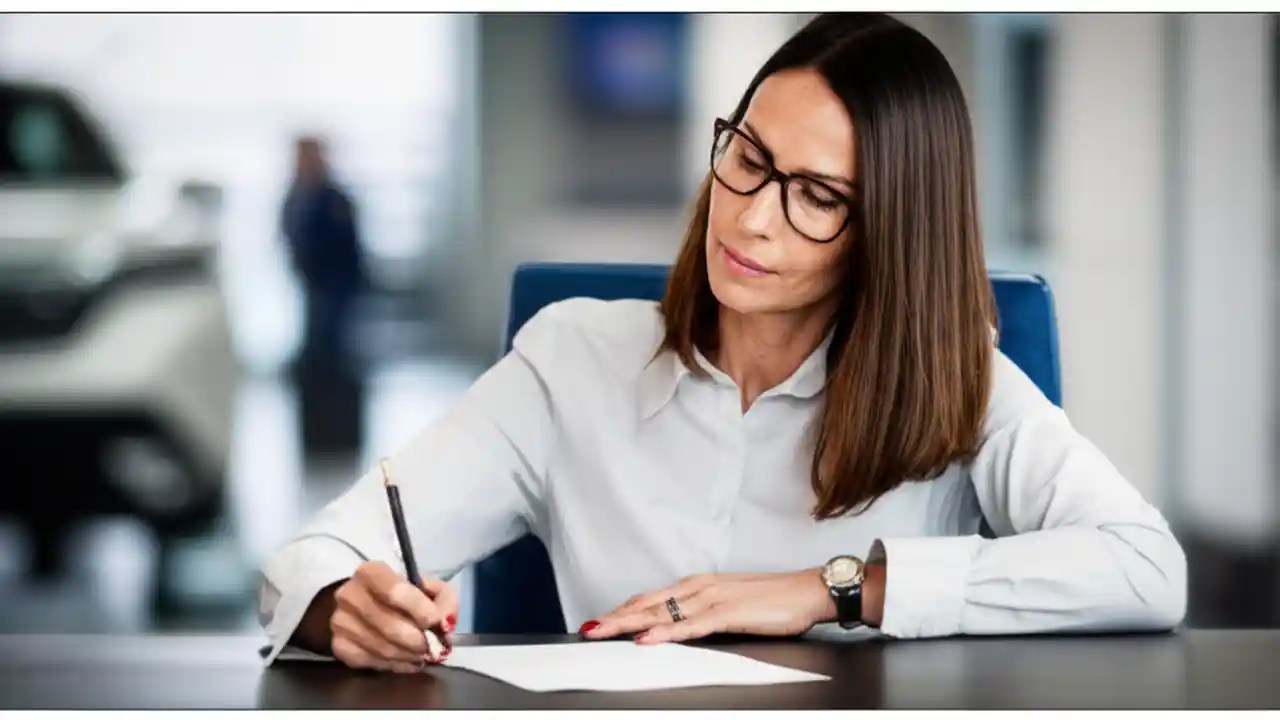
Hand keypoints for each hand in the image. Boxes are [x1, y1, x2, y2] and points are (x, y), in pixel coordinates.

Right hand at [329, 561, 458, 672]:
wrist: (369, 606)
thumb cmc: (405, 595)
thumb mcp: (430, 587)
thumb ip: (444, 600)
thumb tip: (445, 624)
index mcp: (371, 572)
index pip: (394, 591)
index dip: (419, 609)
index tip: (435, 621)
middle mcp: (349, 594)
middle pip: (389, 626)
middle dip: (418, 641)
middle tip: (432, 646)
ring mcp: (340, 621)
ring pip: (382, 648)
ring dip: (409, 655)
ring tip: (422, 654)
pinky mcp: (339, 646)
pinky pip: (371, 662)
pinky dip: (395, 665)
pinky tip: (406, 660)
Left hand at [581, 570, 834, 644]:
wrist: (809, 591)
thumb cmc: (776, 600)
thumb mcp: (732, 607)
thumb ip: (706, 616)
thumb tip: (683, 629)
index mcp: (700, 586)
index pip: (652, 598)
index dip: (624, 610)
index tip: (601, 620)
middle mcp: (700, 588)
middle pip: (648, 603)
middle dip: (616, 617)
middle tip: (588, 628)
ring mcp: (713, 599)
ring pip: (661, 612)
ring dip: (629, 623)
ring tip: (603, 631)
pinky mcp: (728, 613)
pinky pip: (690, 626)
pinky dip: (665, 632)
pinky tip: (647, 638)